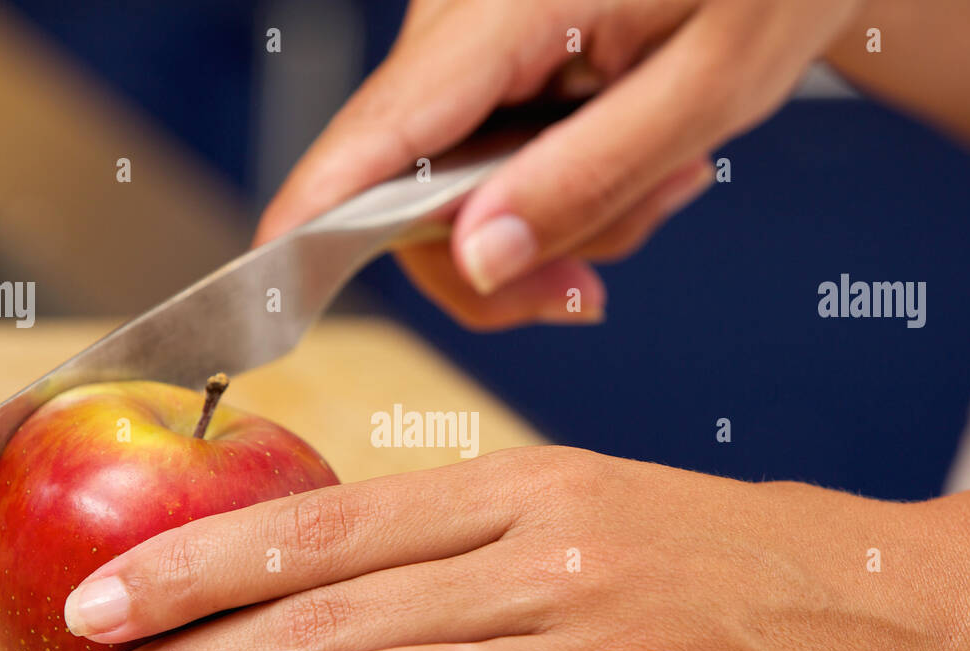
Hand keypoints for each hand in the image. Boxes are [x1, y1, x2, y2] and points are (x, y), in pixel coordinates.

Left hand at [53, 446, 969, 650]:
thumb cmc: (740, 554)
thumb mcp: (601, 501)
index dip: (202, 561)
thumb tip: (326, 571)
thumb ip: (470, 536)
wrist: (906, 615)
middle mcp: (547, 563)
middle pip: (329, 615)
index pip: (331, 524)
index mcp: (534, 489)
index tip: (100, 600)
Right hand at [255, 0, 861, 329]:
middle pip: (409, 201)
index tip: (261, 302)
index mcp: (500, 15)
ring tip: (663, 177)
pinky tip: (640, 160)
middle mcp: (458, 28)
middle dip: (508, 263)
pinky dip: (562, 191)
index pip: (373, 138)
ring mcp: (469, 48)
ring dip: (558, 225)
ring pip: (459, 199)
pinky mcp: (491, 66)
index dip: (312, 229)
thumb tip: (478, 257)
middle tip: (599, 285)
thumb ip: (586, 180)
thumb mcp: (707, 91)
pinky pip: (492, 167)